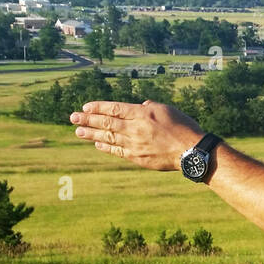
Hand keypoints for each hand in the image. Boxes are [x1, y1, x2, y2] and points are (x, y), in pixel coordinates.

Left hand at [70, 100, 203, 170]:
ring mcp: (134, 145)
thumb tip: (139, 105)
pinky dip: (106, 147)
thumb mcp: (167, 109)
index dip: (98, 108)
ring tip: (78, 132)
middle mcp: (135, 129)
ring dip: (91, 135)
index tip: (85, 107)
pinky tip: (97, 144)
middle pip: (106, 123)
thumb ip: (150, 107)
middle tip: (73, 118)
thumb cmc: (183, 127)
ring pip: (108, 138)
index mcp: (142, 114)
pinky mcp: (137, 158)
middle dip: (88, 120)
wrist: (190, 151)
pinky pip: (117, 151)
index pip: (114, 109)